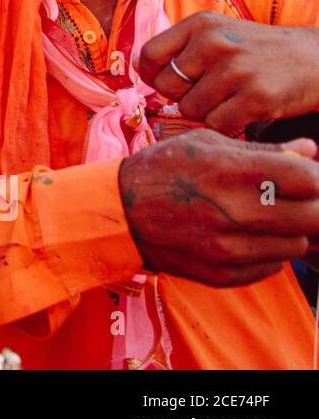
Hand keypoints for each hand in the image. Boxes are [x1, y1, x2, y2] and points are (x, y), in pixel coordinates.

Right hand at [117, 128, 318, 286]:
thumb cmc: (162, 170)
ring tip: (261, 217)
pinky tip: (242, 236)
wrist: (118, 213)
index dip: (309, 176)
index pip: (307, 179)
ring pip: (296, 244)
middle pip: (312, 217)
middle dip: (308, 204)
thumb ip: (263, 150)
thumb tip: (310, 151)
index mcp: (229, 172)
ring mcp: (228, 249)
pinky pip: (272, 266)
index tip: (299, 175)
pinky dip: (267, 251)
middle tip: (290, 198)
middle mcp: (232, 214)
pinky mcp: (224, 274)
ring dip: (288, 230)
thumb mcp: (205, 144)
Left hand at [138, 12, 318, 136]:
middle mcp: (215, 43)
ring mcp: (237, 70)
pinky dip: (225, 124)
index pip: (150, 54)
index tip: (165, 82)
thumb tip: (135, 65)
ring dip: (205, 112)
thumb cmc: (258, 50)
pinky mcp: (257, 97)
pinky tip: (243, 110)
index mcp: (202, 24)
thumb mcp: (220, 33)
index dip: (151, 75)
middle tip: (208, 92)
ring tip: (230, 98)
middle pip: (167, 87)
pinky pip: (216, 124)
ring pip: (189, 109)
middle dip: (181, 96)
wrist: (317, 58)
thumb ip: (180, 46)